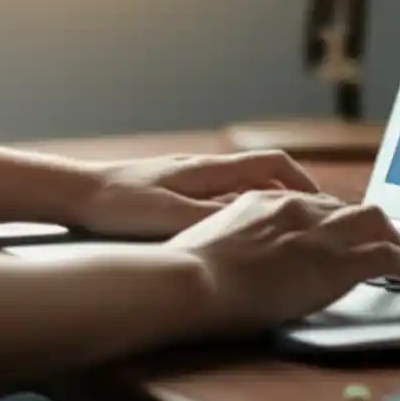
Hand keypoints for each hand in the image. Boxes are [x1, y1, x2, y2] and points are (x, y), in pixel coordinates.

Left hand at [76, 151, 323, 237]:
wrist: (77, 193)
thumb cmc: (120, 204)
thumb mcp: (173, 214)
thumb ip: (215, 214)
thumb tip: (261, 213)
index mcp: (210, 171)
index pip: (274, 165)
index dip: (304, 182)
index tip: (323, 204)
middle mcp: (203, 169)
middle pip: (262, 177)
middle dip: (292, 197)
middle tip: (311, 223)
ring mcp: (187, 178)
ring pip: (240, 188)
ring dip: (265, 206)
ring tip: (280, 234)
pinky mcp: (171, 191)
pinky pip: (219, 198)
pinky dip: (238, 213)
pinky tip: (231, 236)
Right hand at [167, 191, 399, 333]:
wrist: (192, 281)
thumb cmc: (185, 273)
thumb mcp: (208, 243)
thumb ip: (231, 240)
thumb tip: (233, 254)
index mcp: (265, 201)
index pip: (313, 202)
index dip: (334, 218)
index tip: (340, 232)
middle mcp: (297, 207)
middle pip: (347, 206)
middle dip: (369, 224)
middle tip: (383, 243)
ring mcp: (319, 231)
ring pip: (375, 221)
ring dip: (395, 239)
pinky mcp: (338, 260)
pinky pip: (389, 256)